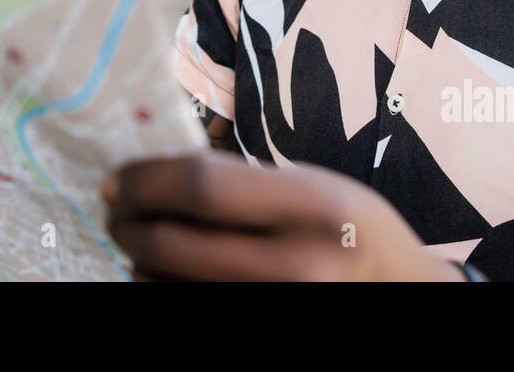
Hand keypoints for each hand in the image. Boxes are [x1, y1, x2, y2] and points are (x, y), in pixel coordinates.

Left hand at [102, 150, 466, 281]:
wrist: (400, 293)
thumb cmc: (351, 229)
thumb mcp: (312, 187)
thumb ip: (243, 182)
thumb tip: (152, 174)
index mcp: (311, 208)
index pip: (201, 187)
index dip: (145, 180)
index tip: (118, 176)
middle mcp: (295, 266)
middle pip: (172, 242)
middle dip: (127, 222)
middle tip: (112, 207)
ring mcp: (275, 310)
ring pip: (166, 287)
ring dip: (136, 260)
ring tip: (138, 238)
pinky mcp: (257, 338)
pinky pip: (181, 311)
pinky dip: (158, 289)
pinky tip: (160, 272)